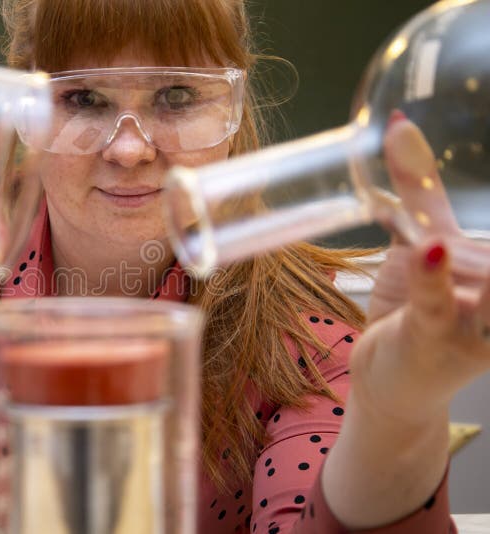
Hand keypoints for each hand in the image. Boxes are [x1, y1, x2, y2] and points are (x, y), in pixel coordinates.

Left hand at [349, 114, 489, 425]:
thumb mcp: (423, 247)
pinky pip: (435, 303)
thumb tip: (399, 122)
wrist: (389, 384)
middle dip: (464, 247)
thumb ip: (421, 193)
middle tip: (433, 245)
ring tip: (436, 246)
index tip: (454, 235)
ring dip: (455, 257)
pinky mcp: (435, 338)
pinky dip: (431, 277)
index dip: (484, 246)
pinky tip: (432, 250)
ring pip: (481, 273)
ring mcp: (477, 327)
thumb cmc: (415, 312)